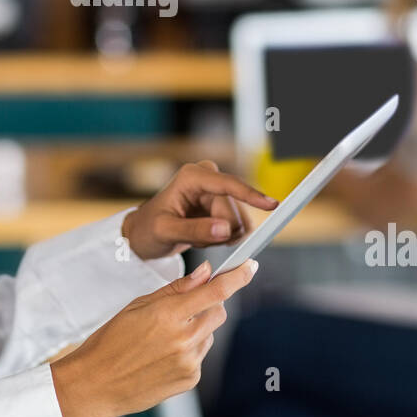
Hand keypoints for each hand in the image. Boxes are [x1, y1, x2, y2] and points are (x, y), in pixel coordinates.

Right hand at [50, 257, 257, 416]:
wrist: (96, 384)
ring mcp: (189, 362)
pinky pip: (201, 355)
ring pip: (210, 334)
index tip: (250, 266)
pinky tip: (164, 354)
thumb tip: (205, 272)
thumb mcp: (138, 305)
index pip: (216, 291)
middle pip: (219, 312)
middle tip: (187, 306)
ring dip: (198, 328)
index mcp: (168, 314)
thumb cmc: (111, 342)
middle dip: (210, 304)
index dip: (238, 276)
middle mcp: (183, 339)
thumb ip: (177, 288)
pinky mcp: (190, 379)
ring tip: (165, 336)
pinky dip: (190, 349)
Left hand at [121, 160, 278, 259]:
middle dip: (221, 232)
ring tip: (196, 236)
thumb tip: (225, 229)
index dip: (251, 195)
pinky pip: (236, 227)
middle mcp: (207, 178)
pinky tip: (204, 236)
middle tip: (197, 240)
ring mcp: (216, 191)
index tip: (272, 205)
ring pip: (238, 222)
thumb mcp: (165, 231)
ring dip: (220, 236)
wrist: (144, 233)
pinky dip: (222, 237)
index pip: (228, 185)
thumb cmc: (149, 229)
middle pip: (234, 211)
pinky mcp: (222, 204)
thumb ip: (195, 231)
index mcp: (192, 176)